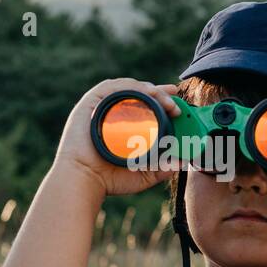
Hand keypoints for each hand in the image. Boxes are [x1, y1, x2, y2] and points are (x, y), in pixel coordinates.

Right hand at [53, 77, 181, 196]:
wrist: (83, 180)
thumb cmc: (108, 179)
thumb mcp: (142, 174)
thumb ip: (162, 169)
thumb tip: (183, 162)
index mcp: (119, 125)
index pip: (142, 105)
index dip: (160, 100)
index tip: (176, 102)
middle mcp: (109, 113)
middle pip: (137, 93)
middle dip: (160, 93)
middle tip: (175, 101)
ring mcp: (100, 106)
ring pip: (128, 88)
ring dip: (150, 89)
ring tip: (166, 98)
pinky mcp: (90, 102)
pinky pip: (113, 87)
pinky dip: (132, 86)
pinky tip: (148, 92)